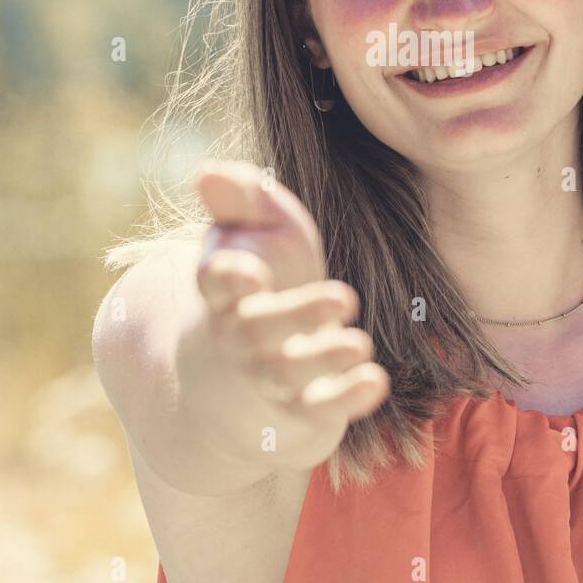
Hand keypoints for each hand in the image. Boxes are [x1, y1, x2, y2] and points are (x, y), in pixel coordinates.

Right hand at [189, 159, 390, 469]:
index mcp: (224, 289)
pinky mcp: (300, 412)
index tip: (249, 272)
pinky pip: (319, 412)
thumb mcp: (251, 234)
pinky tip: (374, 381)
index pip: (214, 282)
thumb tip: (207, 170)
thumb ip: (239, 200)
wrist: (239, 375)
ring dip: (324, 359)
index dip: (227, 277)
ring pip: (287, 376)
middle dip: (297, 316)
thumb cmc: (259, 283)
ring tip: (358, 344)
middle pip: (256, 331)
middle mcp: (239, 337)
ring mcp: (267, 379)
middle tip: (343, 297)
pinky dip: (346, 399)